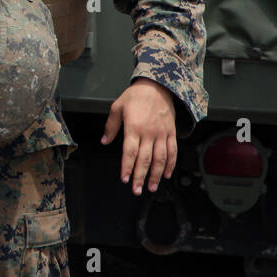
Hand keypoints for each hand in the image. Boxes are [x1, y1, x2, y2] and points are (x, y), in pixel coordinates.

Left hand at [102, 77, 176, 194]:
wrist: (157, 86)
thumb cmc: (136, 96)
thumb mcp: (117, 107)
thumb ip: (110, 126)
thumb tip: (104, 141)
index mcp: (133, 127)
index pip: (129, 152)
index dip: (127, 167)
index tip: (125, 178)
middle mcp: (149, 132)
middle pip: (144, 159)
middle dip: (140, 177)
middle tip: (137, 190)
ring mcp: (162, 134)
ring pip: (160, 158)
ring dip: (156, 175)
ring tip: (151, 187)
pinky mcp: (171, 133)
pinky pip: (172, 151)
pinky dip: (170, 164)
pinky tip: (166, 174)